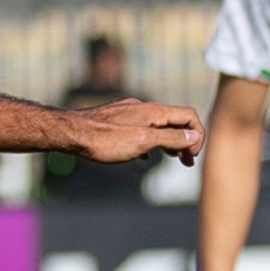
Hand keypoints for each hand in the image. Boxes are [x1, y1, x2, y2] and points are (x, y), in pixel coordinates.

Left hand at [68, 98, 205, 166]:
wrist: (72, 134)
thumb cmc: (105, 140)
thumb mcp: (143, 142)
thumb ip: (170, 138)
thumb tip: (194, 136)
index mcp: (153, 112)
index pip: (188, 115)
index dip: (197, 134)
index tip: (192, 155)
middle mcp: (144, 109)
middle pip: (176, 121)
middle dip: (186, 140)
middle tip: (188, 162)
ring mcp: (130, 114)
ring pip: (159, 125)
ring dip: (170, 142)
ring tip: (173, 159)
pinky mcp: (118, 121)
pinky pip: (143, 128)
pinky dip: (152, 141)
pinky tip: (145, 155)